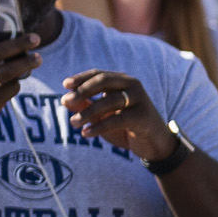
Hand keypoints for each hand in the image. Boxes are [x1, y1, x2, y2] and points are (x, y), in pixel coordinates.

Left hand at [59, 69, 174, 159]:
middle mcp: (132, 85)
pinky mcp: (142, 115)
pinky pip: (118, 119)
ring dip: (88, 111)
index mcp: (121, 81)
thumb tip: (65, 101)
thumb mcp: (102, 116)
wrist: (152, 142)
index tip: (65, 84)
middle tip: (65, 101)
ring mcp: (139, 99)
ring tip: (73, 123)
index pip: (99, 74)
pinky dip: (100, 126)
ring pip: (110, 100)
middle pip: (104, 81)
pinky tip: (86, 133)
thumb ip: (86, 107)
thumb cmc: (124, 126)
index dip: (82, 78)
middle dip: (83, 90)